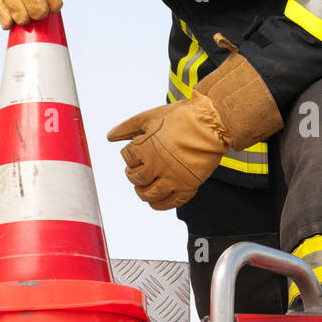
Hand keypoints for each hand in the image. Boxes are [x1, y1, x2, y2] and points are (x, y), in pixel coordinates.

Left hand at [107, 95, 228, 210]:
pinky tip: (156, 201)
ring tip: (144, 187)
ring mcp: (172, 178)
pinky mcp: (187, 186)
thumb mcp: (151, 116)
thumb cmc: (183, 116)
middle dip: (133, 174)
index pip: (127, 158)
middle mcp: (156, 165)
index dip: (130, 156)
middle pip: (135, 178)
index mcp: (145, 147)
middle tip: (138, 171)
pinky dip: (160, 205)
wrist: (212, 122)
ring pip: (148, 194)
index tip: (136, 153)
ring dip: (142, 192)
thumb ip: (128, 127)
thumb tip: (110, 136)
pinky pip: (170, 203)